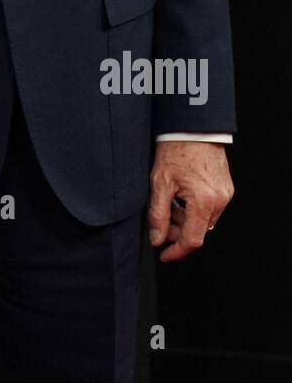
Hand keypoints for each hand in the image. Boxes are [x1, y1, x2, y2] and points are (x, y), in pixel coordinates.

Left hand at [147, 141, 233, 261]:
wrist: (193, 127)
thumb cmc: (176, 150)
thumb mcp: (160, 183)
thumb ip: (158, 214)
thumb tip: (157, 239)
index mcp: (203, 201)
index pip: (192, 240)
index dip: (176, 251)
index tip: (163, 255)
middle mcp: (219, 200)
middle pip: (198, 231)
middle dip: (178, 233)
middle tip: (160, 225)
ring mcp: (225, 194)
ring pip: (203, 220)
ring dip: (185, 220)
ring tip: (168, 205)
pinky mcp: (226, 188)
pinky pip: (209, 208)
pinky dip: (194, 209)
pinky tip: (180, 198)